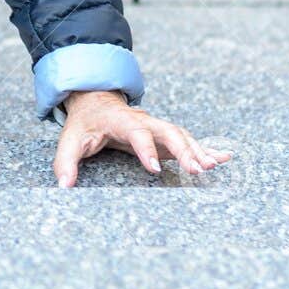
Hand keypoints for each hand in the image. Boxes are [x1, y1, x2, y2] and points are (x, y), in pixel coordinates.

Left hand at [52, 89, 232, 187]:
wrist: (96, 101)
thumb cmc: (85, 124)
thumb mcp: (70, 140)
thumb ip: (65, 162)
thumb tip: (64, 187)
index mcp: (121, 120)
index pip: (137, 132)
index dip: (146, 149)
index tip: (155, 169)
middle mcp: (145, 121)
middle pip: (169, 132)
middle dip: (185, 149)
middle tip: (198, 169)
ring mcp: (157, 127)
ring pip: (182, 136)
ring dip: (199, 151)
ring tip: (214, 166)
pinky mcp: (165, 136)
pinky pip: (188, 141)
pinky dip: (206, 149)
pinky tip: (224, 158)